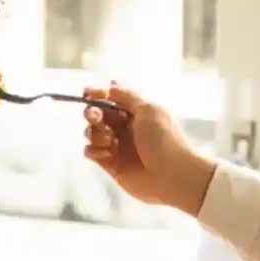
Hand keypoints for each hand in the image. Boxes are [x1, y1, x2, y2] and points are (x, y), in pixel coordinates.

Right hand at [82, 84, 217, 215]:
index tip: (86, 93)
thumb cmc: (164, 139)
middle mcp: (125, 128)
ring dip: (94, 132)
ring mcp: (117, 146)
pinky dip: (94, 150)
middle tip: (96, 117)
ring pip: (92, 132)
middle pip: (97, 114)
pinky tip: (106, 154)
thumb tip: (109, 85)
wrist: (172, 175)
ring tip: (108, 140)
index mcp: (136, 112)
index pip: (111, 99)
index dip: (98, 94)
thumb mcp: (148, 109)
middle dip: (92, 113)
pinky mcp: (111, 164)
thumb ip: (126, 95)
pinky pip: (91, 152)